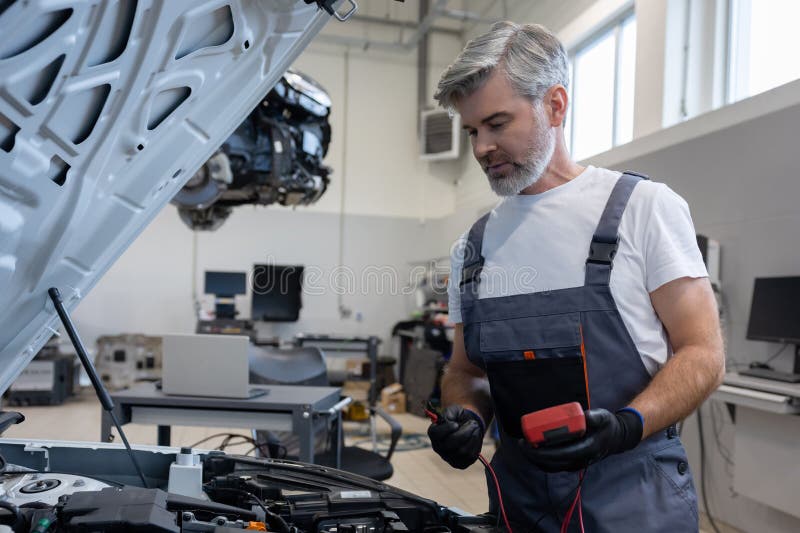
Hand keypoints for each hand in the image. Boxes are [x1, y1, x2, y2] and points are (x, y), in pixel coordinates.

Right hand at [427, 405, 484, 468]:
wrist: (467, 426)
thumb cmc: (458, 417)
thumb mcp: (453, 410)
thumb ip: (450, 413)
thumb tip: (449, 420)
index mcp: (433, 433)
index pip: (435, 434)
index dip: (446, 430)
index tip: (456, 424)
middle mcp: (438, 448)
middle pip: (449, 445)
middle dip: (464, 434)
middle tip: (473, 424)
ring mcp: (449, 458)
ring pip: (462, 451)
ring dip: (472, 437)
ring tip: (475, 428)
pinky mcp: (460, 464)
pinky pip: (470, 456)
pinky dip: (476, 445)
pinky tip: (476, 436)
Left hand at [520, 408, 642, 471]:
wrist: (615, 439)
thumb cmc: (607, 426)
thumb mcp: (604, 417)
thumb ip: (595, 417)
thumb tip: (584, 416)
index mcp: (586, 449)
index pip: (560, 454)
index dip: (543, 451)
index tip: (529, 444)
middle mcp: (580, 460)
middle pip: (553, 463)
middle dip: (535, 455)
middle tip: (521, 444)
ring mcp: (576, 464)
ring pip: (552, 467)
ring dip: (536, 460)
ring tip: (524, 447)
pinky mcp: (572, 463)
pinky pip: (554, 466)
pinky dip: (541, 461)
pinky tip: (532, 452)